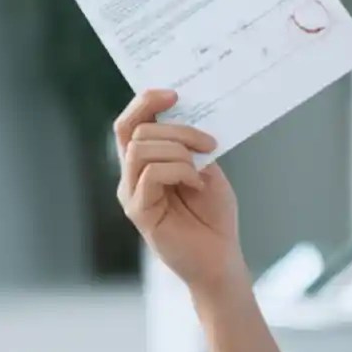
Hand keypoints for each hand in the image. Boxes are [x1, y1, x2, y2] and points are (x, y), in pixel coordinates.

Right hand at [115, 89, 246, 295]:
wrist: (221, 257)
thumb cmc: (214, 215)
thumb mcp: (207, 168)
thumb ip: (190, 145)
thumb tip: (183, 114)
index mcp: (145, 163)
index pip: (130, 124)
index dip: (145, 102)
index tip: (175, 94)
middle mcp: (131, 177)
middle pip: (137, 131)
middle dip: (178, 129)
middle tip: (208, 143)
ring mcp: (132, 194)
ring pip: (142, 149)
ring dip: (179, 150)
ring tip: (202, 168)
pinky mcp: (139, 212)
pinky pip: (151, 174)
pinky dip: (180, 171)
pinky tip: (197, 184)